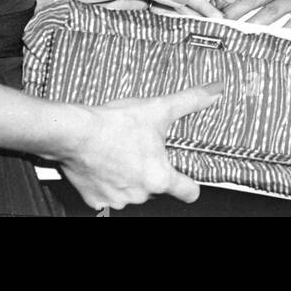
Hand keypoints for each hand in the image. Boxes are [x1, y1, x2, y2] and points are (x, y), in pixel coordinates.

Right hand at [59, 83, 223, 209]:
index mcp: (159, 177)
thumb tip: (214, 90)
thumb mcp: (159, 108)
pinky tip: (105, 162)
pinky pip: (107, 194)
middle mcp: (140, 194)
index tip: (190, 182)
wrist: (76, 133)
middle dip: (151, 170)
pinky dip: (107, 181)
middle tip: (141, 148)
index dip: (190, 186)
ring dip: (129, 175)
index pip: (188, 191)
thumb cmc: (115, 124)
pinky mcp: (95, 200)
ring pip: (132, 190)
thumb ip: (191, 101)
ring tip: (121, 152)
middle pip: (156, 186)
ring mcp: (117, 199)